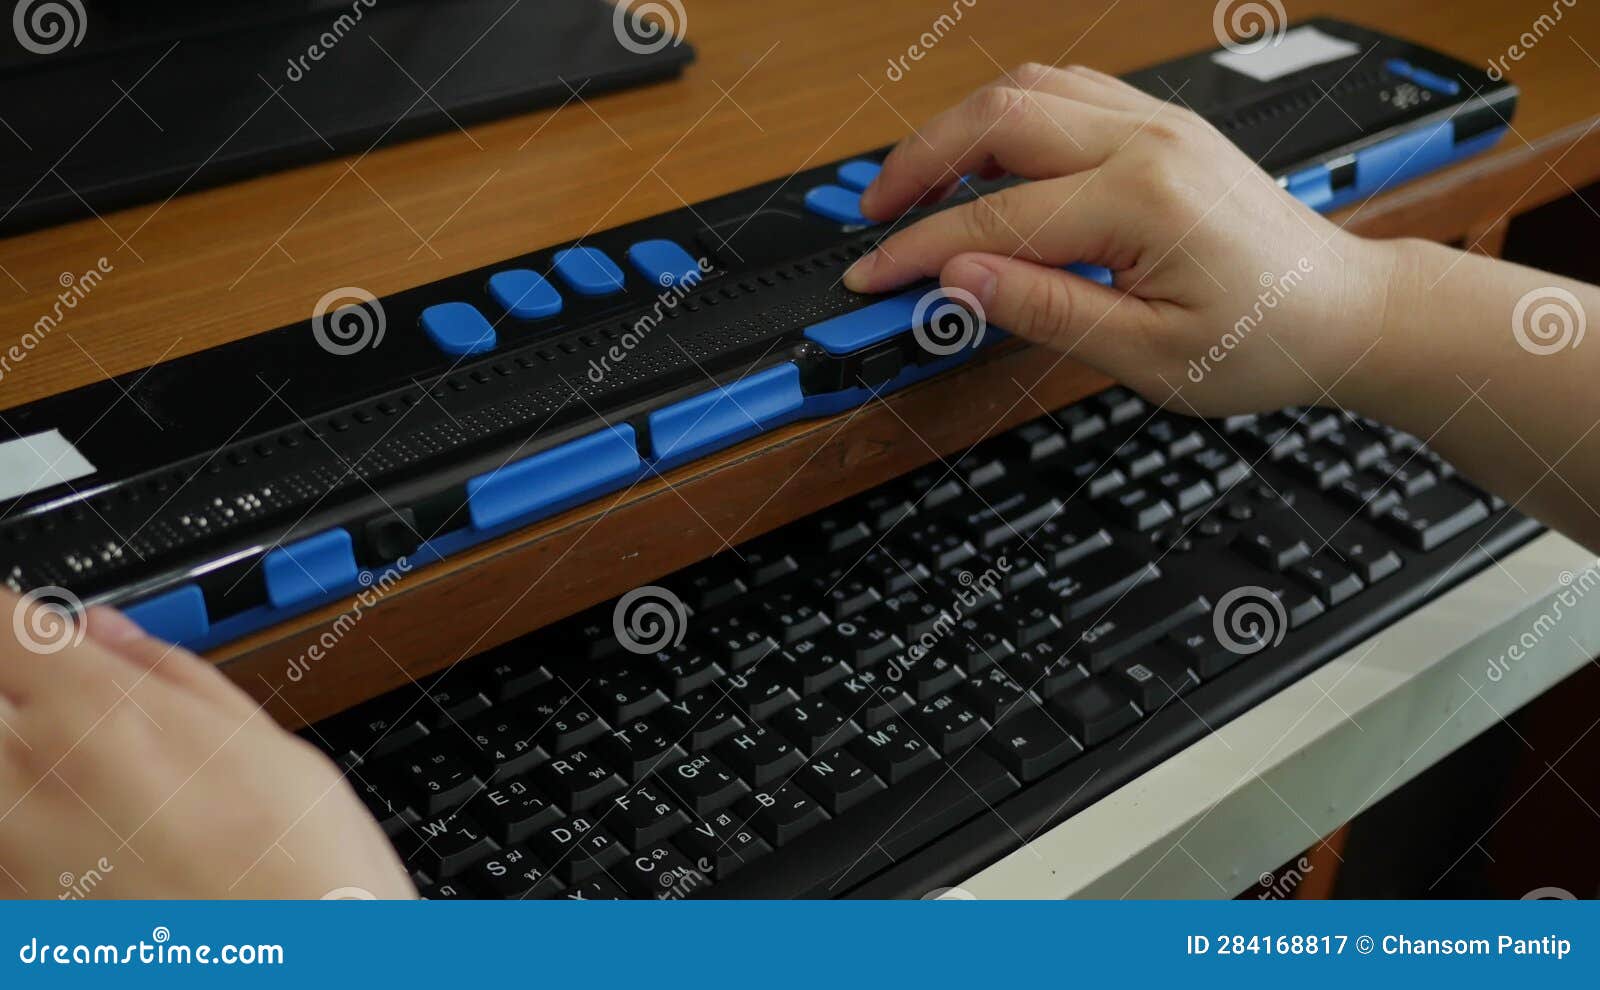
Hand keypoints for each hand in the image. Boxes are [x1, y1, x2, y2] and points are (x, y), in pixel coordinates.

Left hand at [0, 590, 413, 898]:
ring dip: (23, 770)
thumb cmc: (307, 886)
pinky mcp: (14, 921)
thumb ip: (172, 676)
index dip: (15, 620)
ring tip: (101, 793)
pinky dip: (25, 833)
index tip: (30, 627)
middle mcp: (25, 782)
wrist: (300, 987)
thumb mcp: (273, 746)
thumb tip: (106, 632)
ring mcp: (8, 860)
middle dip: (16, 695)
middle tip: (66, 711)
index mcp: (96, 715)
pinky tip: (88, 851)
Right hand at [843, 64, 1397, 415]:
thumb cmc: (1266, 340)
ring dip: (958, 131)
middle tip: (875, 215)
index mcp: (1144, 200)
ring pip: (1027, 90)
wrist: (1344, 310)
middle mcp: (1149, 140)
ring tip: (917, 187)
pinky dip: (1007, 119)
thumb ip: (1046, 311)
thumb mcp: (1150, 355)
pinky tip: (985, 161)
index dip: (919, 250)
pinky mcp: (1160, 125)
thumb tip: (960, 281)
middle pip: (998, 118)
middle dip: (918, 163)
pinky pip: (1065, 92)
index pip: (995, 217)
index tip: (874, 278)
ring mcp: (1157, 122)